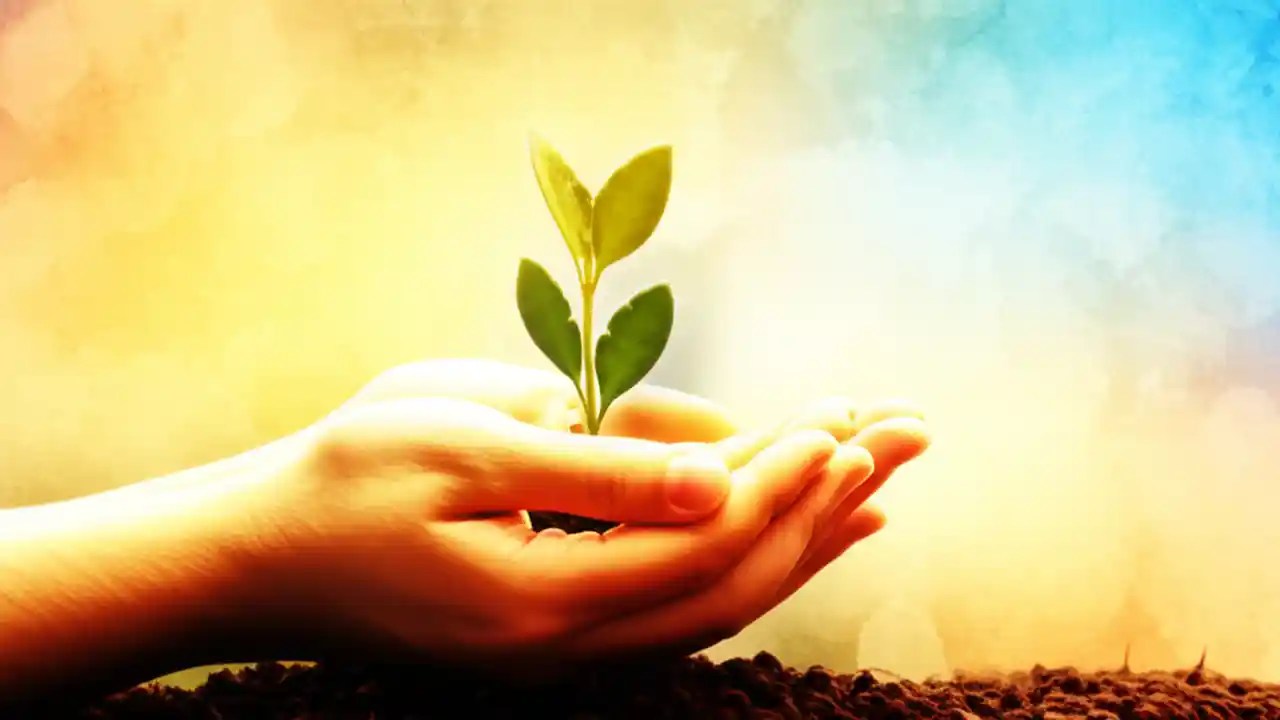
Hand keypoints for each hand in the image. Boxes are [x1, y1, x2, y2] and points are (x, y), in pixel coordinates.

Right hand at [227, 359, 884, 668]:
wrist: (259, 559)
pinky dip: (738, 566)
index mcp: (548, 597)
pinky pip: (671, 606)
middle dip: (824, 506)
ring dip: (797, 542)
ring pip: (713, 604)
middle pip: (732, 583)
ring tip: (877, 492)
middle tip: (907, 441)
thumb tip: (721, 478)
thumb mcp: (463, 442)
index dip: (784, 482)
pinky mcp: (553, 637)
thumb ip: (599, 470)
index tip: (849, 421)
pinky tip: (774, 534)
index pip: (705, 542)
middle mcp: (571, 646)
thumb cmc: (347, 480)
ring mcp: (564, 652)